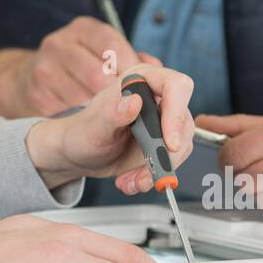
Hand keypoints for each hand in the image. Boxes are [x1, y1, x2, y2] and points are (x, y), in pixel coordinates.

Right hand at [8, 16, 161, 116]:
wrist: (25, 84)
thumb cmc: (77, 71)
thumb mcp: (101, 54)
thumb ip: (130, 59)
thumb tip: (156, 67)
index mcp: (83, 29)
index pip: (113, 45)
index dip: (131, 70)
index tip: (140, 88)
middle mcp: (59, 44)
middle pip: (100, 75)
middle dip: (118, 96)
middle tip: (129, 109)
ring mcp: (44, 70)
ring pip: (85, 98)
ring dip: (101, 112)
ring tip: (110, 116)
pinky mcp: (36, 96)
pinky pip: (69, 115)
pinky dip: (82, 121)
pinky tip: (87, 121)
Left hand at [26, 63, 195, 190]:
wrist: (79, 154)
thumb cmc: (82, 132)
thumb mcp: (94, 126)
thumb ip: (114, 114)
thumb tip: (134, 102)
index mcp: (141, 80)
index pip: (176, 87)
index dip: (177, 114)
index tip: (169, 142)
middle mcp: (157, 98)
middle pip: (183, 123)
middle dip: (165, 155)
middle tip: (146, 173)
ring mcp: (163, 123)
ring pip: (180, 147)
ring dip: (158, 170)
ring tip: (131, 181)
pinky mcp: (163, 145)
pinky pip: (172, 163)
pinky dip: (154, 177)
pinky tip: (132, 181)